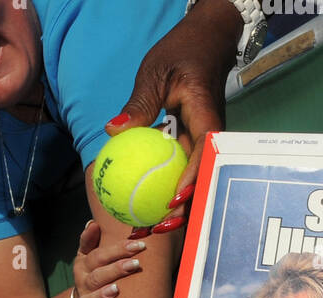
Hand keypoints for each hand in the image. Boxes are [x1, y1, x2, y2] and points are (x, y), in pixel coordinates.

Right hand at [70, 222, 145, 297]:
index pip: (99, 255)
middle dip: (116, 269)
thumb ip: (89, 241)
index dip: (118, 250)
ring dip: (102, 295)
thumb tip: (92, 223)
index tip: (137, 244)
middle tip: (135, 263)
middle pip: (97, 276)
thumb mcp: (86, 257)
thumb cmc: (91, 274)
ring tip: (115, 290)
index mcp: (83, 265)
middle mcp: (83, 284)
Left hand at [105, 0, 237, 233]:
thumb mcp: (156, 71)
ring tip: (143, 230)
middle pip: (199, 180)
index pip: (203, 155)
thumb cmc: (182, 52)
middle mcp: (209, 136)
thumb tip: (113, 130)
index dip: (191, 181)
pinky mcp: (192, 146)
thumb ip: (139, 103)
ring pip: (189, 182)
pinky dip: (160, 188)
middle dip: (181, 211)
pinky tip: (138, 204)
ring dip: (169, 209)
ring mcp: (202, 143)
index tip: (173, 201)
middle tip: (155, 230)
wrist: (206, 41)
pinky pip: (177, 171)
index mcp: (206, 117)